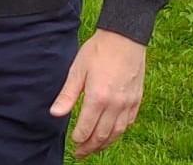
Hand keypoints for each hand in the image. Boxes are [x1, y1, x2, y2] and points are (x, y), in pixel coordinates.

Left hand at [50, 29, 146, 158]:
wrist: (124, 38)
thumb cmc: (98, 51)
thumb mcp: (77, 70)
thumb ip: (67, 95)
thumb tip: (55, 114)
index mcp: (98, 98)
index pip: (87, 128)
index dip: (79, 138)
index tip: (73, 143)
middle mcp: (115, 105)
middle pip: (102, 135)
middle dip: (90, 146)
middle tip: (81, 153)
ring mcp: (128, 104)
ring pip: (117, 132)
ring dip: (105, 143)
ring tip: (95, 148)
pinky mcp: (137, 100)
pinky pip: (128, 123)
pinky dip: (119, 132)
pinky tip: (113, 134)